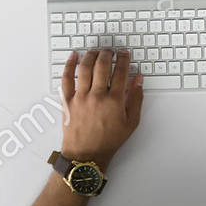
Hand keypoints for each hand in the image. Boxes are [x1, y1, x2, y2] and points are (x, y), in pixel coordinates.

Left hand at [59, 49, 143, 166]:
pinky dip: (69, 65)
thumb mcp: (131, 123)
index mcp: (114, 101)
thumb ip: (136, 99)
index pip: (121, 72)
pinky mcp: (67, 101)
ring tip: (96, 51)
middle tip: (110, 51)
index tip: (124, 54)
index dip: (124, 59)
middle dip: (108, 54)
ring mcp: (80, 97)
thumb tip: (138, 81)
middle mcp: (97, 96)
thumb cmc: (108, 141)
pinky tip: (73, 56)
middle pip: (103, 66)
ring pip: (85, 68)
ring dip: (91, 55)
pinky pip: (66, 78)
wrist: (86, 154)